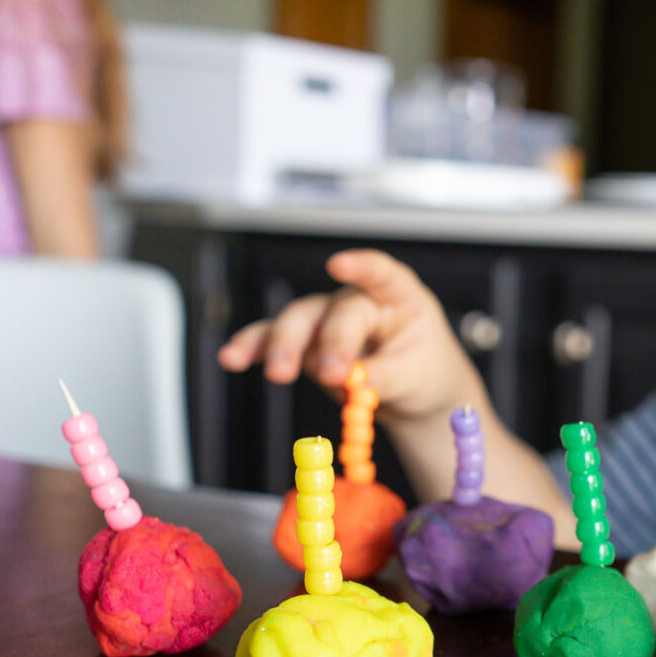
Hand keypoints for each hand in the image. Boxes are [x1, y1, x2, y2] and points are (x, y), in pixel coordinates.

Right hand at [217, 249, 474, 423]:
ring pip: (299, 321)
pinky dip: (255, 348)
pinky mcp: (305, 342)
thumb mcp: (417, 376)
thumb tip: (353, 381)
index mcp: (399, 298)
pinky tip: (233, 357)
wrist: (412, 391)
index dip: (362, 267)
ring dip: (285, 346)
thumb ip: (384, 376)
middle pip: (335, 309)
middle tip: (331, 373)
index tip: (340, 265)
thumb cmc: (422, 371)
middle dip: (330, 341)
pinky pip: (275, 341)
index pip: (382, 275)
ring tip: (279, 372)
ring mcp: (327, 319)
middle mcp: (358, 301)